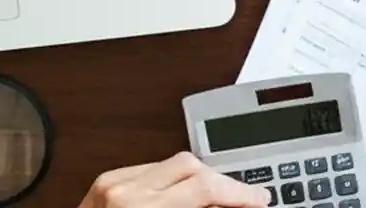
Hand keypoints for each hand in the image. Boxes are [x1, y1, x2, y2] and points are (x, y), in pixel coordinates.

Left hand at [79, 152, 269, 207]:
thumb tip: (226, 207)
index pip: (202, 186)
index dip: (238, 192)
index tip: (258, 198)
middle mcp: (126, 191)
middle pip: (191, 166)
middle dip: (223, 182)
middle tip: (245, 198)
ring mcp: (114, 182)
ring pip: (175, 162)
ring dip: (201, 178)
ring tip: (218, 197)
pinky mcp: (107, 180)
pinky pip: (153, 168)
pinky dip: (175, 179)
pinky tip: (185, 194)